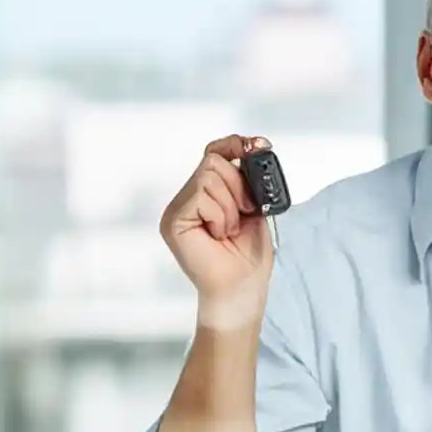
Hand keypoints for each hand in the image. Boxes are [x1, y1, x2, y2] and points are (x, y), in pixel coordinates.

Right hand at [160, 134, 272, 327]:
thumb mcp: (255, 206)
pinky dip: (220, 215)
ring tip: (230, 229)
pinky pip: (201, 195)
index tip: (257, 145)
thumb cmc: (248, 254)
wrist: (243, 287)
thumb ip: (247, 179)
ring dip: (231, 205)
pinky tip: (220, 234)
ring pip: (209, 176)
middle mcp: (187, 197)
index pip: (214, 152)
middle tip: (244, 213)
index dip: (234, 145)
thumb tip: (254, 144)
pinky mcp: (173, 220)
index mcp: (205, 192)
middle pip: (214, 161)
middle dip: (239, 186)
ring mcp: (177, 208)